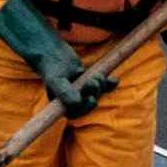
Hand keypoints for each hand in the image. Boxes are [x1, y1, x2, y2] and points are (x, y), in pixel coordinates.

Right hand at [0, 0, 114, 113]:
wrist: (53, 54)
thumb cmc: (52, 67)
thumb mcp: (56, 80)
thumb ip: (64, 92)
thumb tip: (77, 102)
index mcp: (62, 104)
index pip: (76, 113)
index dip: (86, 108)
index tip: (91, 99)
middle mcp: (72, 100)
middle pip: (88, 103)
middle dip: (94, 92)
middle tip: (93, 81)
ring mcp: (82, 91)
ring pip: (96, 93)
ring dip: (100, 85)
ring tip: (97, 75)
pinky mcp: (89, 82)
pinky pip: (103, 86)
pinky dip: (109, 83)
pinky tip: (114, 80)